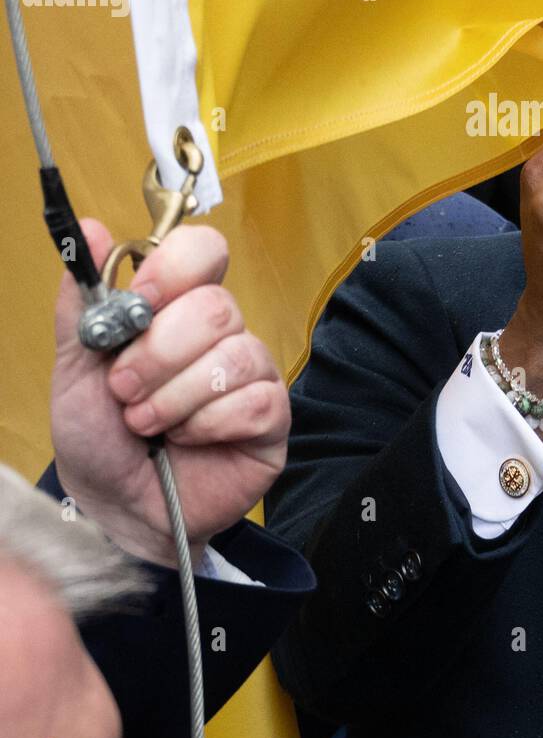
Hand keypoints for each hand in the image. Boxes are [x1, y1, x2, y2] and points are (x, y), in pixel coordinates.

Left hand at [51, 220, 289, 567]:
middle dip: (158, 355)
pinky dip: (209, 424)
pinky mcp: (271, 418)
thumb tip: (88, 228)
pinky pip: (256, 400)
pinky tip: (188, 440)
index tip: (142, 299)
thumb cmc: (98, 437)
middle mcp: (221, 333)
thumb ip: (84, 302)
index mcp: (176, 308)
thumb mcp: (76, 366)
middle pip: (218, 307)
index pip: (204, 251)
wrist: (113, 509)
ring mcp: (251, 374)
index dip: (177, 268)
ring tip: (147, 424)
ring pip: (236, 355)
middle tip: (125, 390)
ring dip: (175, 397)